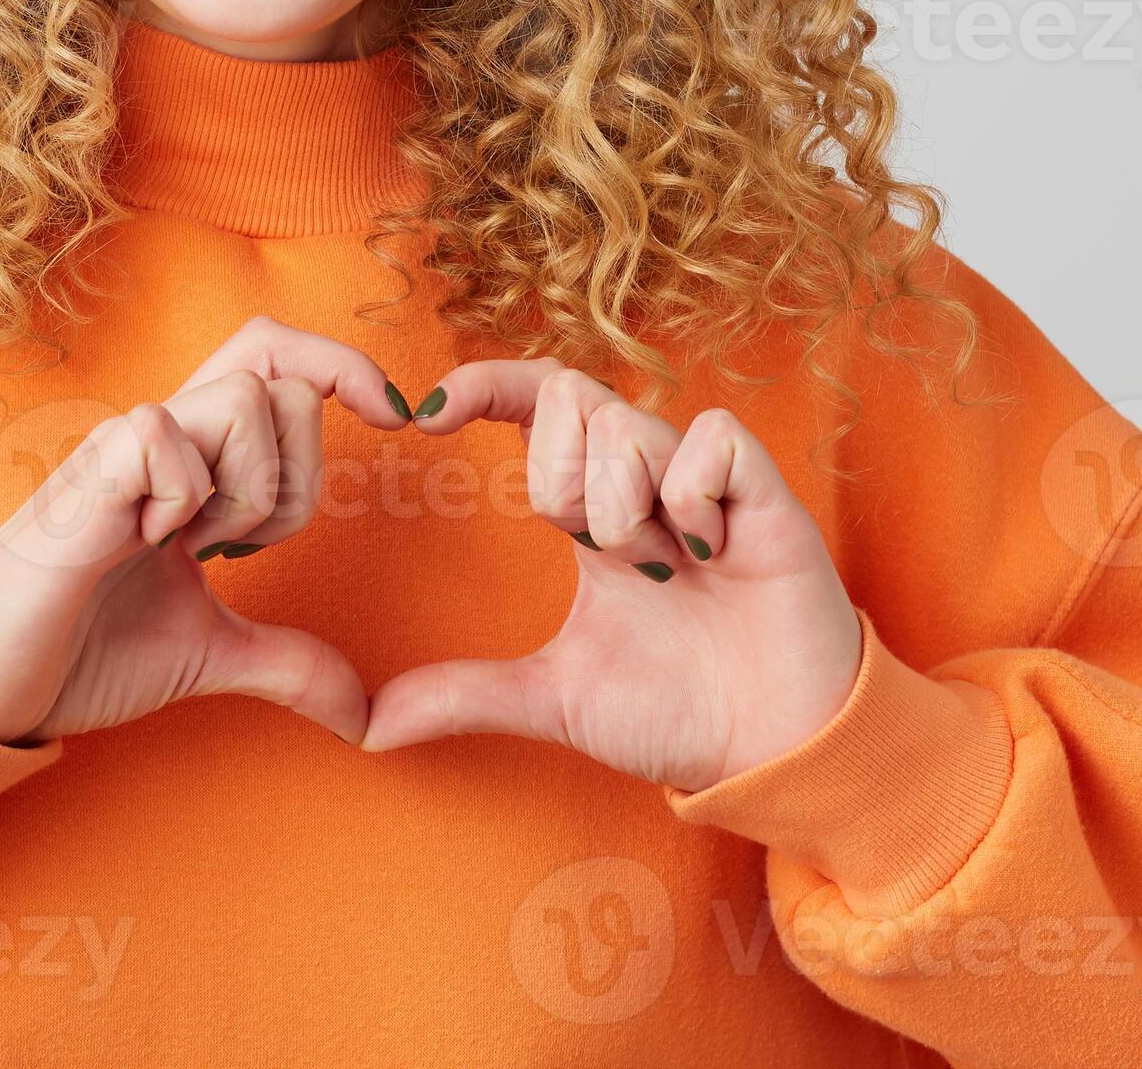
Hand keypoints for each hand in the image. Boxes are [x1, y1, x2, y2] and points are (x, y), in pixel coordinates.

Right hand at [0, 317, 410, 747]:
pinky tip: (139, 548)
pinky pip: (166, 442)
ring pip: (243, 398)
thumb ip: (286, 663)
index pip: (279, 360)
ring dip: (244, 490)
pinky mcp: (88, 476)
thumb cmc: (81, 650)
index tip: (402, 422)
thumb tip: (365, 715)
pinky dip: (179, 503)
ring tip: (186, 550)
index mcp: (194, 462)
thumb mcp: (209, 656)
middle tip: (240, 548)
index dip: (346, 367)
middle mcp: (163, 437)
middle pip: (279, 372)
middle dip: (298, 472)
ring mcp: (124, 449)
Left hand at [360, 360, 862, 792]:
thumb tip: (369, 727)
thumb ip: (466, 695)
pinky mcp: (766, 495)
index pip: (534, 405)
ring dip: (623, 505)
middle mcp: (646, 480)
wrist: (772, 753)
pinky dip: (692, 498)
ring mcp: (707, 483)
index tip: (425, 415)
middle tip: (592, 549)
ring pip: (628, 422)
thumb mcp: (553, 700)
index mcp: (593, 510)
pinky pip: (709, 442)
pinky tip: (710, 554)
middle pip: (571, 395)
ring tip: (662, 569)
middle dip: (558, 472)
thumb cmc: (675, 714)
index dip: (482, 387)